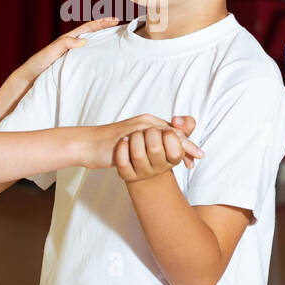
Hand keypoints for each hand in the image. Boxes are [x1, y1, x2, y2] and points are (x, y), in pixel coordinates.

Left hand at [15, 17, 116, 84]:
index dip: (101, 23)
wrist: (28, 80)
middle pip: (93, 36)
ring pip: (92, 49)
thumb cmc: (38, 64)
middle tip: (123, 30)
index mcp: (67, 40)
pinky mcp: (73, 68)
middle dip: (107, 32)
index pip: (88, 28)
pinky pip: (88, 61)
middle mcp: (72, 47)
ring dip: (104, 45)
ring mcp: (73, 58)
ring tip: (119, 44)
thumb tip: (84, 40)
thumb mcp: (51, 51)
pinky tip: (106, 63)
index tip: (115, 20)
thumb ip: (65, 44)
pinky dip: (98, 60)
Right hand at [85, 114, 201, 169]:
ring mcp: (136, 129)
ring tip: (190, 160)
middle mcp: (143, 123)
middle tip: (198, 157)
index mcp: (145, 122)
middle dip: (187, 145)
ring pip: (165, 136)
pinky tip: (169, 163)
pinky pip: (151, 144)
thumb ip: (148, 144)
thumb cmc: (108, 146)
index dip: (185, 141)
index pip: (172, 130)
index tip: (195, 156)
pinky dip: (163, 152)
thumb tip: (162, 154)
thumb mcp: (131, 143)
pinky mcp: (128, 136)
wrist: (86, 145)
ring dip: (180, 148)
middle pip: (172, 132)